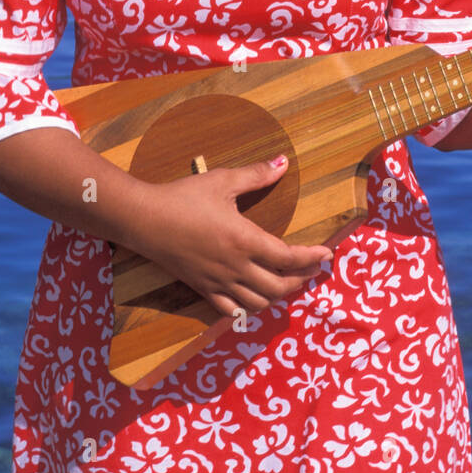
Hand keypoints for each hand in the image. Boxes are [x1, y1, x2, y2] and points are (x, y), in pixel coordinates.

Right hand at [128, 156, 332, 318]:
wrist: (144, 219)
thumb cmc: (184, 197)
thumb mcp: (223, 181)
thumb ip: (256, 175)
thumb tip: (283, 162)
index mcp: (245, 240)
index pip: (289, 257)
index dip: (312, 258)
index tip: (327, 254)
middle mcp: (235, 266)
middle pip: (279, 286)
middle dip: (302, 279)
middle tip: (313, 269)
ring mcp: (218, 282)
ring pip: (258, 303)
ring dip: (278, 295)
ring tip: (288, 282)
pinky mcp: (202, 288)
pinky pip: (231, 310)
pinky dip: (248, 308)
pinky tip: (255, 298)